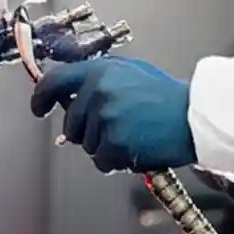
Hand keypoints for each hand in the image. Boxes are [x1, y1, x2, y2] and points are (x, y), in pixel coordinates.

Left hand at [31, 56, 195, 172]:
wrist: (194, 117)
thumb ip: (99, 79)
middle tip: (117, 127)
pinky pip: (102, 161)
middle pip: (71, 124)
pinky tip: (137, 147)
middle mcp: (98, 92)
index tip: (39, 108)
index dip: (41, 97)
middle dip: (88, 131)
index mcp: (100, 71)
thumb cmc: (167, 96)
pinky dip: (117, 161)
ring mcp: (106, 118)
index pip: (54, 81)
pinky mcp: (115, 142)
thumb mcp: (130, 73)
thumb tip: (69, 94)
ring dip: (106, 146)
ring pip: (88, 145)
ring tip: (134, 134)